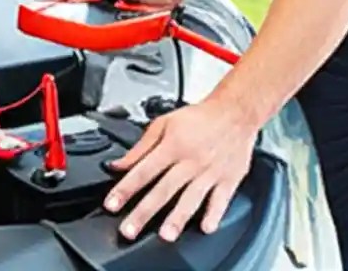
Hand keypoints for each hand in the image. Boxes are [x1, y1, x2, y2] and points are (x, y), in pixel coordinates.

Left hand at [102, 97, 257, 241]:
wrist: (235, 112)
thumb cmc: (199, 119)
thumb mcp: (164, 123)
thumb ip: (140, 147)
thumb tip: (118, 165)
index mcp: (172, 146)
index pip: (143, 171)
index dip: (125, 188)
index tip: (112, 204)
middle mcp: (191, 161)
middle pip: (164, 190)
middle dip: (144, 212)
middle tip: (129, 230)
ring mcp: (210, 172)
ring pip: (191, 198)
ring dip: (178, 218)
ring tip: (166, 236)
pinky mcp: (229, 179)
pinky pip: (222, 199)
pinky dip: (214, 214)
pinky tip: (206, 227)